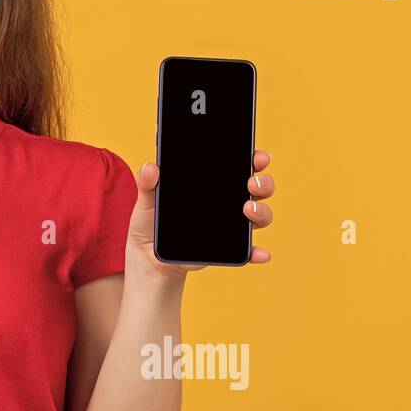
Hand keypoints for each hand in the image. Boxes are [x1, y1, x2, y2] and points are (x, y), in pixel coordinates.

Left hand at [125, 150, 274, 277]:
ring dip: (261, 211)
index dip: (254, 158)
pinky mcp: (227, 249)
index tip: (257, 156)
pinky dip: (256, 252)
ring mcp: (231, 225)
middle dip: (263, 183)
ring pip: (258, 215)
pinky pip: (248, 251)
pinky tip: (260, 253)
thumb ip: (148, 183)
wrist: (148, 254)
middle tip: (252, 182)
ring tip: (247, 209)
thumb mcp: (147, 199)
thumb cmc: (151, 219)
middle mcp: (228, 201)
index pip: (240, 164)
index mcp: (214, 182)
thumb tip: (150, 168)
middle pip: (258, 187)